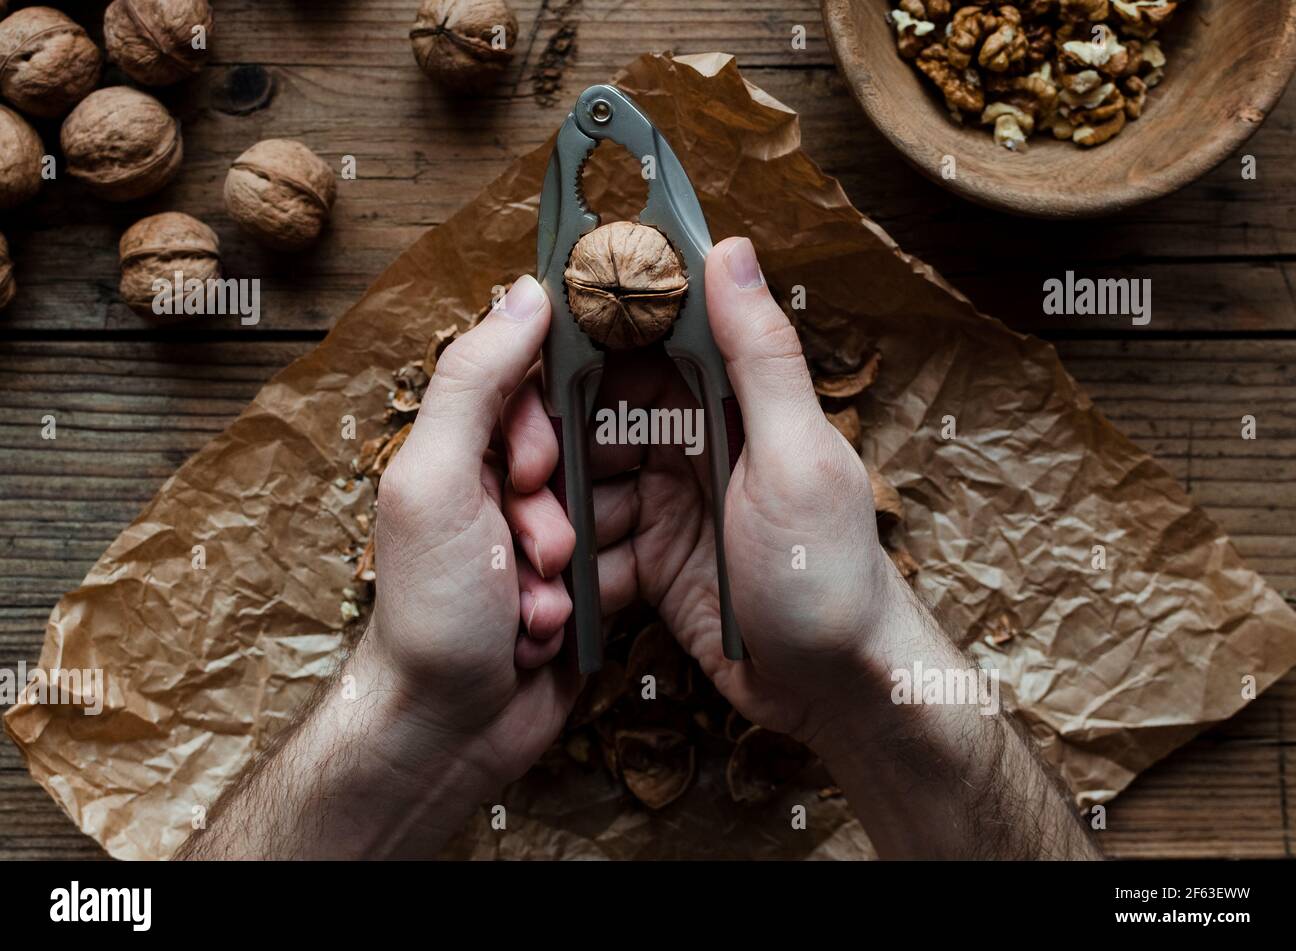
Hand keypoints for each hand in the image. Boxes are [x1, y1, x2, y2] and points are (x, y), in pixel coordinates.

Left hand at [369, 275, 579, 786]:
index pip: (527, 381)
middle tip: (531, 548)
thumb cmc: (431, 613)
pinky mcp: (576, 585)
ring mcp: (540, 536)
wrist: (448, 729)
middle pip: (578, 444)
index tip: (530, 469)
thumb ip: (475, 383)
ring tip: (529, 603)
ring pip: (603, 507)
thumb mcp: (437, 482)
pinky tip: (540, 633)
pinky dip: (580, 601)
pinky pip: (614, 563)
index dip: (543, 421)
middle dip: (559, 507)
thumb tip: (524, 293)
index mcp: (459, 445)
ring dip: (570, 562)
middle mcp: (499, 483)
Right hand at [500, 238, 1098, 858]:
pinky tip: (555, 581)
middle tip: (519, 472)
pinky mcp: (654, 562)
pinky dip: (572, 560)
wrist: (837, 690)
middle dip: (552, 441)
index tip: (529, 352)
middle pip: (599, 417)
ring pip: (585, 482)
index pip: (646, 348)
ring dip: (554, 509)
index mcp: (733, 406)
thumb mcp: (795, 458)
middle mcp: (696, 446)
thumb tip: (730, 250)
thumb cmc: (829, 575)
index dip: (587, 344)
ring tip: (539, 543)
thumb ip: (760, 358)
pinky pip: (594, 544)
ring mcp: (671, 506)